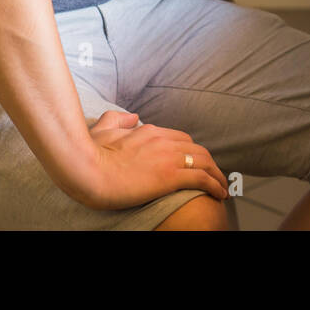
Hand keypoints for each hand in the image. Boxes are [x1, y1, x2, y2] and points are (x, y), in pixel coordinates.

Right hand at [74, 109, 229, 210]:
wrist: (88, 170)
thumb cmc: (90, 153)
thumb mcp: (101, 128)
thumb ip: (117, 119)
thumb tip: (132, 116)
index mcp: (148, 131)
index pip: (179, 138)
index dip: (190, 151)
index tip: (194, 163)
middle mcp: (162, 140)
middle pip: (196, 149)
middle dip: (208, 162)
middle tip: (213, 175)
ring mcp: (168, 158)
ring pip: (204, 162)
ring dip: (216, 174)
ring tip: (222, 187)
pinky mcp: (170, 177)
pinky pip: (202, 178)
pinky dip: (215, 185)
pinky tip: (220, 194)